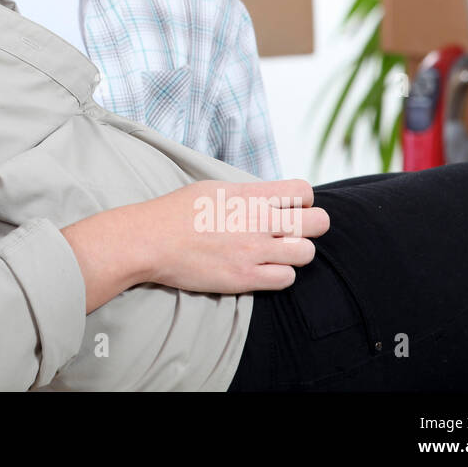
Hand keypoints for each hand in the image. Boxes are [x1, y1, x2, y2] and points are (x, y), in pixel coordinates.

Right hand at [132, 179, 328, 293]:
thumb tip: (267, 198)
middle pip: (317, 222)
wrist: (150, 240)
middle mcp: (256, 220)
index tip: (291, 209)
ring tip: (277, 253)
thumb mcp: (213, 188)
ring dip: (296, 253)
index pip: (303, 191)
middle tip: (293, 232)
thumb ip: (246, 193)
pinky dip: (280, 275)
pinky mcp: (245, 277)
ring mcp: (252, 250)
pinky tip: (263, 269)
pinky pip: (286, 278)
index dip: (304, 201)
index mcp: (248, 194)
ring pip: (306, 253)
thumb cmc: (176, 213)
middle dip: (312, 226)